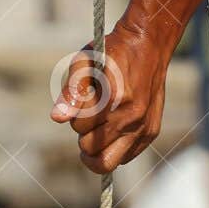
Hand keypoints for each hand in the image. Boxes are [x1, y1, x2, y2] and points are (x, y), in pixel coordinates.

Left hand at [51, 25, 172, 174]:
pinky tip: (114, 130)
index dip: (75, 117)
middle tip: (90, 117)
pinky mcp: (151, 133)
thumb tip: (57, 118)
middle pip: (90, 149)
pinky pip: (125, 158)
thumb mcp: (84, 62)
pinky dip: (114, 149)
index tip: (83, 104)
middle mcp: (131, 117)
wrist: (149, 44)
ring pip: (108, 162)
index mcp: (114, 97)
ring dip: (97, 148)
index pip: (79, 128)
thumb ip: (70, 91)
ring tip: (99, 128)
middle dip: (84, 135)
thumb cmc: (111, 52)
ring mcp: (143, 127)